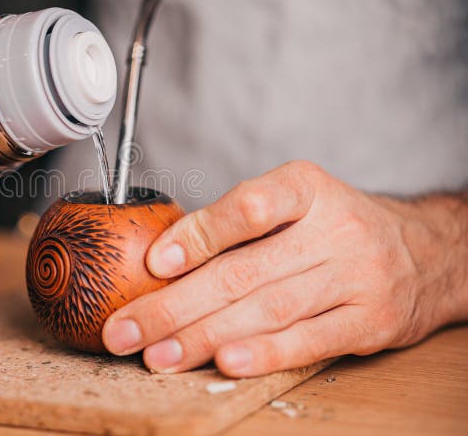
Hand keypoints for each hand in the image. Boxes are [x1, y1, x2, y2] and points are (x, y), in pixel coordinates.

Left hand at [102, 160, 467, 375]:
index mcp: (306, 188)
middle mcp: (334, 229)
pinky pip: (310, 340)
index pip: (249, 207)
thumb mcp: (292, 203)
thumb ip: (235, 226)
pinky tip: (224, 363)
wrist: (424, 250)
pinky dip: (264, 353)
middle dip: (175, 305)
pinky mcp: (371, 320)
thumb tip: (160, 259)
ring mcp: (357, 276)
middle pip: (243, 271)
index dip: (199, 235)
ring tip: (157, 354)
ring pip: (268, 309)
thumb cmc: (333, 226)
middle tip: (125, 329)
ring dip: (204, 337)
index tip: (154, 263)